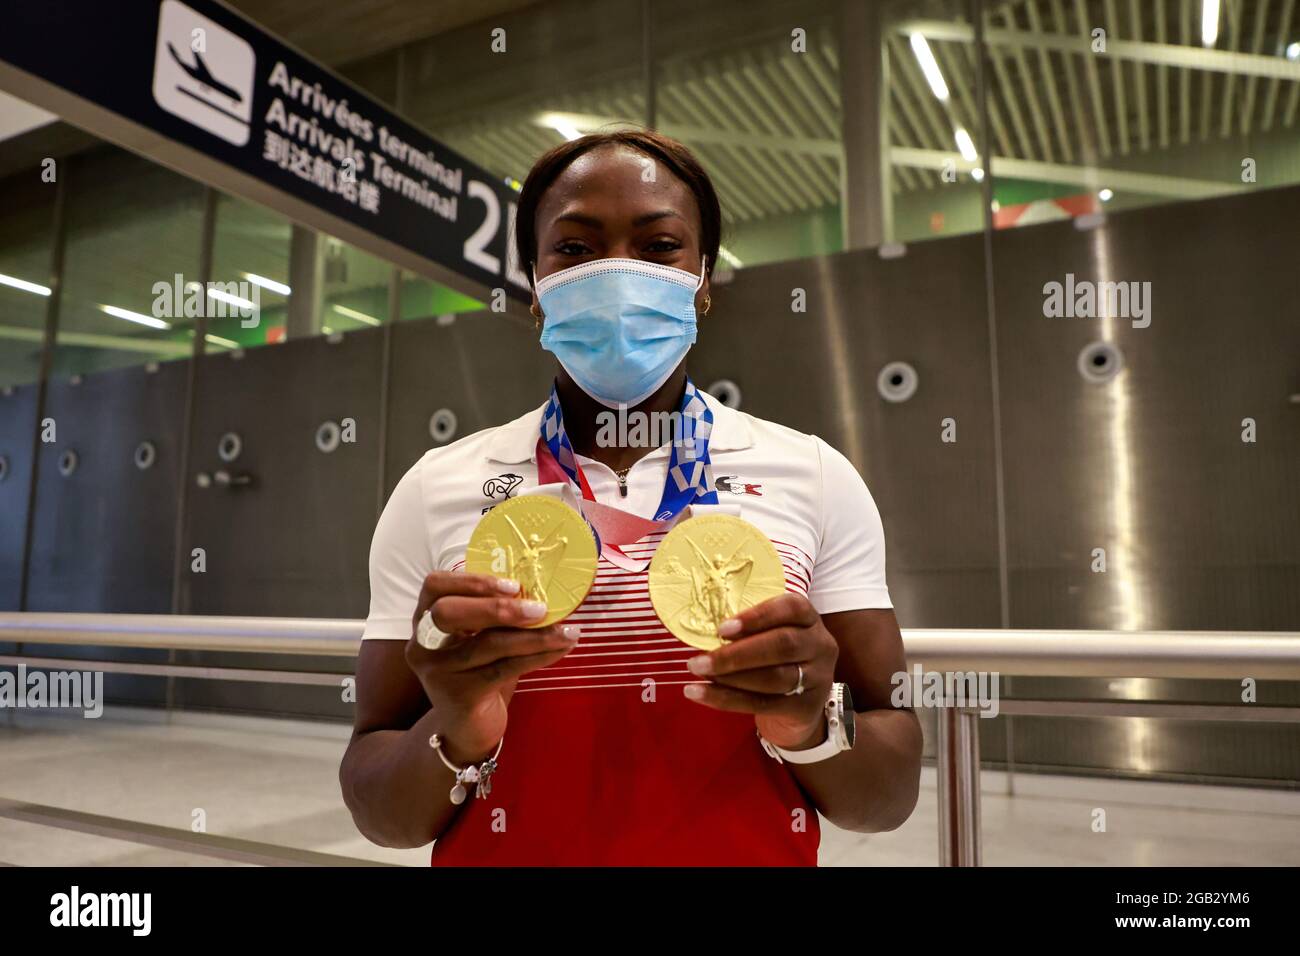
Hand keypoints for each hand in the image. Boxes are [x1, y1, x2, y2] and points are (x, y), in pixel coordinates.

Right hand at [404, 571, 579, 764]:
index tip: (513, 585)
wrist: (469, 728)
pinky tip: (559, 650)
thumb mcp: (480, 637)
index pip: (435, 586)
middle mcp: (423, 644)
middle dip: (497, 607)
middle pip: (449, 612)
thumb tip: (541, 590)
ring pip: (487, 643)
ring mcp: (437, 671)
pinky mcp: (458, 695)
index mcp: (425, 618)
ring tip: (565, 632)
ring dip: (533, 635)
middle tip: (540, 609)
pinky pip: (503, 669)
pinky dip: (537, 657)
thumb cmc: (478, 672)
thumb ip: (495, 614)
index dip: (471, 581)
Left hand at [682, 593, 836, 748]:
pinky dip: (727, 699)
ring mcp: (817, 678)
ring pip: (774, 678)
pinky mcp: (806, 706)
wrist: (800, 702)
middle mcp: (819, 645)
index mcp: (809, 617)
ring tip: (699, 673)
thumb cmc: (776, 655)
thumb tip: (703, 627)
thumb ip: (748, 627)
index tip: (722, 628)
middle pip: (782, 645)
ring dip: (730, 677)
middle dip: (736, 654)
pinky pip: (763, 704)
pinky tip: (700, 693)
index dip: (757, 617)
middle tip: (699, 660)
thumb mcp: (771, 632)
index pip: (791, 608)